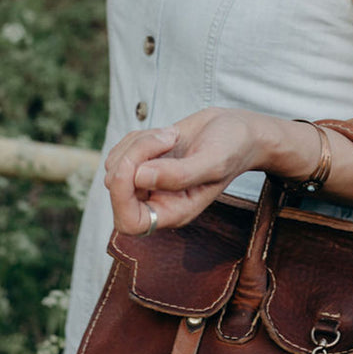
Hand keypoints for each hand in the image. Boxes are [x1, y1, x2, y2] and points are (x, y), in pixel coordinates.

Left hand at [103, 108, 271, 234]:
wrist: (237, 130)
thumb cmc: (233, 149)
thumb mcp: (214, 161)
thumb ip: (179, 175)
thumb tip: (139, 176)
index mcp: (174, 213)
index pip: (129, 223)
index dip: (121, 196)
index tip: (138, 167)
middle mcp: (157, 201)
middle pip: (116, 187)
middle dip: (134, 156)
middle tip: (166, 138)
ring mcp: (147, 181)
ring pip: (116, 164)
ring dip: (139, 142)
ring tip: (171, 136)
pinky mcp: (142, 162)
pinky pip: (121, 150)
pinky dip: (137, 136)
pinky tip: (166, 134)